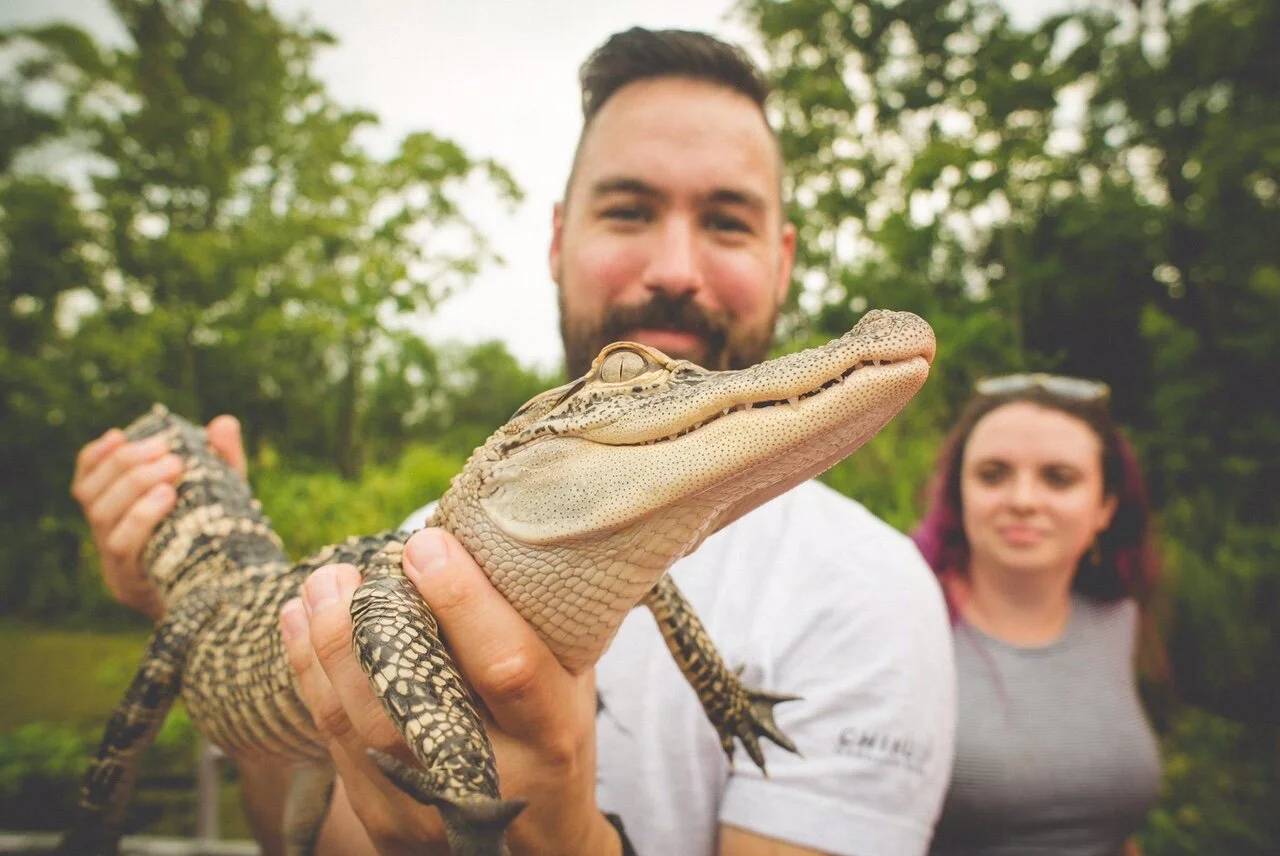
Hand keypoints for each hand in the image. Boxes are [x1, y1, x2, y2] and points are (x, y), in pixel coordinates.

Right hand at [70, 415, 245, 619]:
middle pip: (92, 493)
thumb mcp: (222, 496)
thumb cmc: (216, 538)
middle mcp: (106, 535)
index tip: (119, 435)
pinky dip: (140, 516)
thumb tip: (223, 423)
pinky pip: (121, 545)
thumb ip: (222, 460)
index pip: (87, 481)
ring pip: (102, 515)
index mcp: (117, 513)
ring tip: (172, 469)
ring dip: (134, 485)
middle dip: (127, 464)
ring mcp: (114, 560)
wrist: (226, 597)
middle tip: (167, 451)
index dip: (95, 457)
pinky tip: (167, 497)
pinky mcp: (129, 581)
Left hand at [280, 529, 620, 855]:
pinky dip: (311, 679)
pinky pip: (336, 744)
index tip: (424, 546)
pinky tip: (299, 627)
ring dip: (325, 648)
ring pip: (360, 724)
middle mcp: (490, 781)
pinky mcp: (386, 823)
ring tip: (317, 587)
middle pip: (412, 701)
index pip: (505, 666)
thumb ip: (536, 623)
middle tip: (344, 570)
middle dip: (367, 628)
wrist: (542, 845)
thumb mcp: (571, 683)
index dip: (463, 602)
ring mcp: (431, 810)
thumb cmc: (556, 737)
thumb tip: (490, 529)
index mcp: (550, 735)